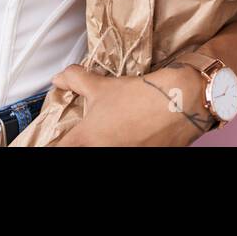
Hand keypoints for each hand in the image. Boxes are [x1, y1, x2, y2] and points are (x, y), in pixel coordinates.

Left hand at [48, 63, 216, 146]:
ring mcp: (123, 158)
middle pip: (80, 151)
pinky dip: (124, 144)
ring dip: (105, 143)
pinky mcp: (142, 159)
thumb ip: (75, 81)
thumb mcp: (101, 86)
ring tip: (113, 132)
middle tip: (89, 133)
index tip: (61, 139)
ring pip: (104, 152)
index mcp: (85, 140)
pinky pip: (125, 152)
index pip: (59, 149)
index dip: (58, 143)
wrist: (178, 103)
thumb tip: (60, 78)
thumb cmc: (139, 97)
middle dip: (81, 142)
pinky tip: (129, 136)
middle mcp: (101, 153)